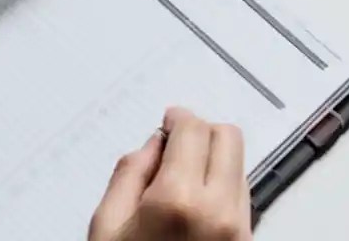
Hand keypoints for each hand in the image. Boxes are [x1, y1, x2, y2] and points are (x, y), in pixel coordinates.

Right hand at [89, 108, 251, 240]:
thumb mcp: (106, 227)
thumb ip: (130, 174)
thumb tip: (154, 144)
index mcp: (178, 200)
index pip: (195, 129)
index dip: (179, 118)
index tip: (170, 120)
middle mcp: (219, 211)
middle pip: (228, 137)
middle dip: (202, 132)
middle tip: (177, 143)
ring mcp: (239, 230)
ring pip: (240, 165)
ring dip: (215, 160)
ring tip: (181, 180)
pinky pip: (242, 197)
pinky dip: (223, 187)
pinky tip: (195, 202)